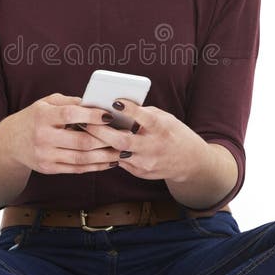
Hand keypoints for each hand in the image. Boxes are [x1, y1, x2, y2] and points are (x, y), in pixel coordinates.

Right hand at [8, 92, 122, 174]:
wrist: (10, 142)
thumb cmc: (34, 118)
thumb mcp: (46, 103)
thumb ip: (70, 102)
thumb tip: (97, 103)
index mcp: (43, 116)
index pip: (70, 115)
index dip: (91, 115)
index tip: (110, 115)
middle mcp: (43, 137)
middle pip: (80, 141)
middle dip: (106, 140)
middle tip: (124, 137)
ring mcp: (45, 155)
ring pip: (81, 158)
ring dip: (105, 157)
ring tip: (121, 152)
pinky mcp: (48, 168)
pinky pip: (76, 169)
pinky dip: (95, 167)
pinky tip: (108, 162)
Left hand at [82, 97, 206, 182]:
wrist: (189, 161)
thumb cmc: (173, 133)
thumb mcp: (165, 118)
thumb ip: (144, 113)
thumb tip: (117, 107)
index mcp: (162, 128)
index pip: (144, 118)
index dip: (129, 110)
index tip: (115, 101)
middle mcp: (154, 147)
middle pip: (122, 141)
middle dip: (101, 131)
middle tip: (86, 121)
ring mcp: (147, 162)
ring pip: (117, 154)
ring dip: (100, 144)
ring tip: (86, 133)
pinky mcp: (141, 172)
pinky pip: (120, 162)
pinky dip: (109, 152)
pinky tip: (98, 145)